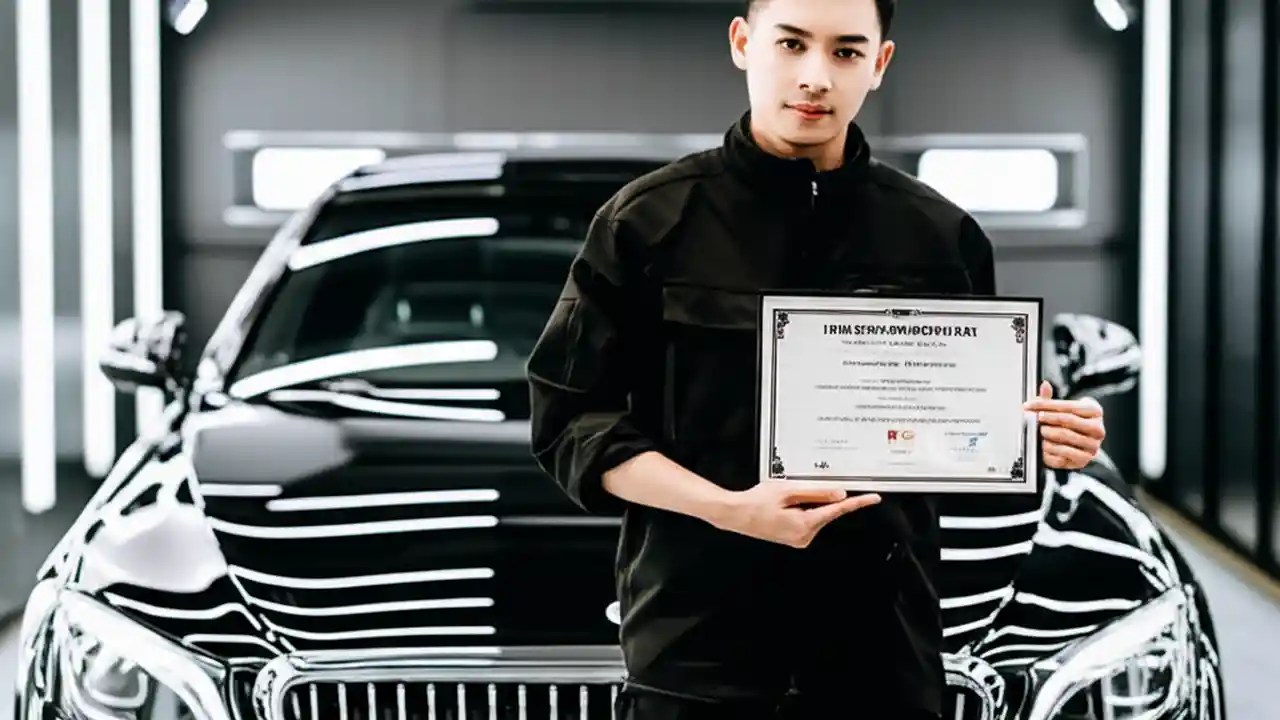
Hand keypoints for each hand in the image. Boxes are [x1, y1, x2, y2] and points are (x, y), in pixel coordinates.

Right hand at [708, 484, 881, 548]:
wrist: (736, 514)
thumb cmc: (757, 502)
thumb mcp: (788, 491)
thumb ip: (816, 492)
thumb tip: (839, 494)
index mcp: (805, 524)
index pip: (837, 510)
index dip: (857, 503)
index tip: (873, 498)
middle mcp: (804, 536)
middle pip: (825, 511)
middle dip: (816, 498)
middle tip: (793, 491)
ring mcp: (799, 539)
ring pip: (815, 515)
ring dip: (806, 503)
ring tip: (782, 500)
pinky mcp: (793, 538)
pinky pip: (806, 520)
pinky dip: (801, 510)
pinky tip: (783, 506)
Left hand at [1024, 380, 1105, 469]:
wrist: (1078, 445)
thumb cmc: (1069, 422)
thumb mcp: (1063, 409)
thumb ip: (1051, 399)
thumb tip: (1044, 385)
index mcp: (1095, 411)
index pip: (1068, 406)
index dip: (1046, 405)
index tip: (1030, 405)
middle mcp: (1098, 429)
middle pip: (1068, 420)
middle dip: (1047, 418)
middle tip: (1034, 418)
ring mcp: (1092, 446)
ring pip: (1065, 436)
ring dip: (1047, 433)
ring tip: (1039, 430)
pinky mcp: (1083, 460)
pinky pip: (1063, 454)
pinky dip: (1049, 449)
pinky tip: (1042, 445)